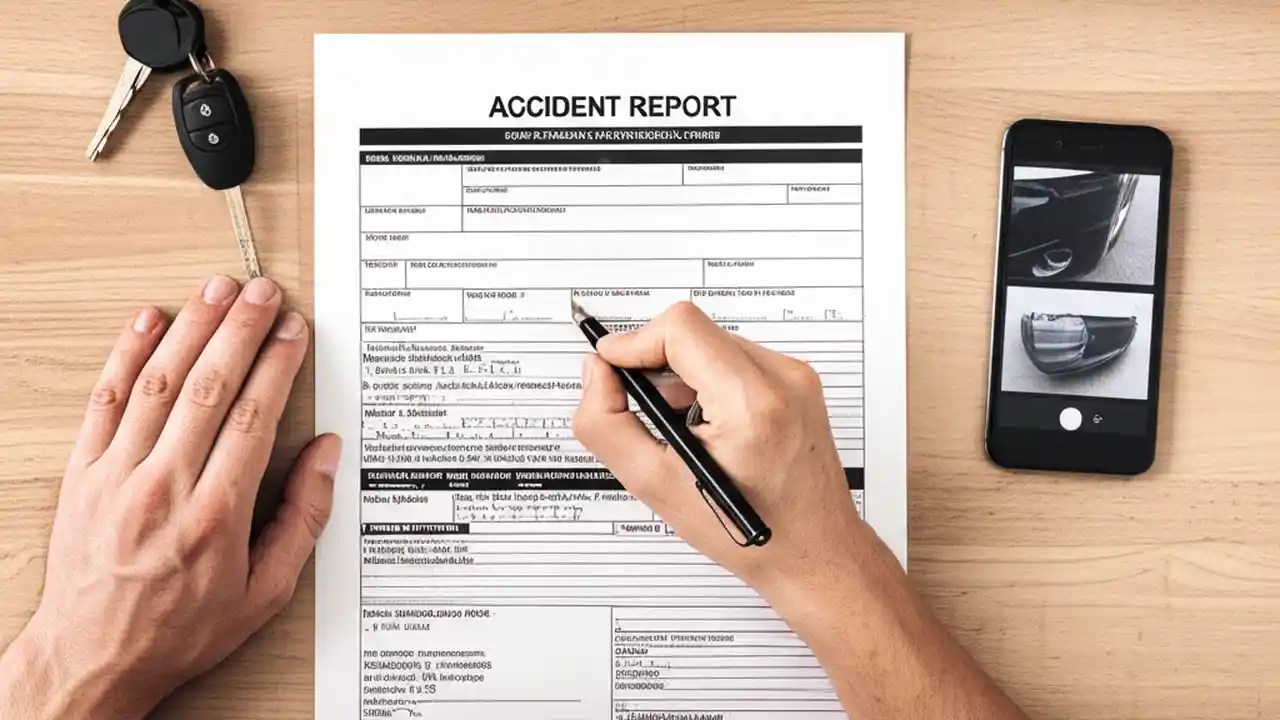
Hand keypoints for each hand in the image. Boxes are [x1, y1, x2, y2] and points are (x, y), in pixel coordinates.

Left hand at [0, 276, 339, 719]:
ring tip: (217, 290)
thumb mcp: (264, 593)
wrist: (91, 658)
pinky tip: (147, 322)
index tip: (294, 332)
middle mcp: (163, 486)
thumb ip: (302, 519)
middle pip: (209, 385)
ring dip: (191, 327)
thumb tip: (325, 457)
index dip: (278, 363)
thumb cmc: (178, 629)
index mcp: (215, 515)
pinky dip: (126, 355)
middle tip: (264, 292)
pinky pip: (105, 400)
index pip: (254, 415)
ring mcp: (116, 476)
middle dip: (241, 329)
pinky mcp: (82, 474)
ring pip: (158, 381)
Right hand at [573, 302, 1027, 719]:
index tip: (611, 367)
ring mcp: (796, 378)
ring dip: (681, 376)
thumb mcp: (657, 486)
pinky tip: (705, 427)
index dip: (634, 343)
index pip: (681, 328)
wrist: (814, 553)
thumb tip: (597, 375)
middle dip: (655, 364)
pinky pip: (736, 360)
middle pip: (694, 333)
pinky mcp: (798, 384)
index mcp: (752, 404)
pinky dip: (708, 383)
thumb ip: (609, 424)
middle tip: (639, 408)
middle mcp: (782, 380)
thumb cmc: (752, 533)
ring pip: (713, 344)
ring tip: (677, 428)